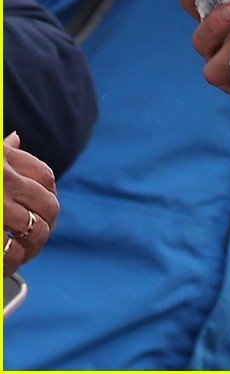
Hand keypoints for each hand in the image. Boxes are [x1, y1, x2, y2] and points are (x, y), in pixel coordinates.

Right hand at [3, 133, 58, 275]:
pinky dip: (13, 262)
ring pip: (35, 230)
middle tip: (36, 239)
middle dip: (46, 225)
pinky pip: (11, 251)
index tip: (45, 209)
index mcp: (3, 159)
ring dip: (33, 247)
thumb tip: (15, 139)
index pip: (45, 175)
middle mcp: (4, 180)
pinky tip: (8, 265)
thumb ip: (1, 150)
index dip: (49, 194)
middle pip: (47, 205)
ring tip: (23, 256)